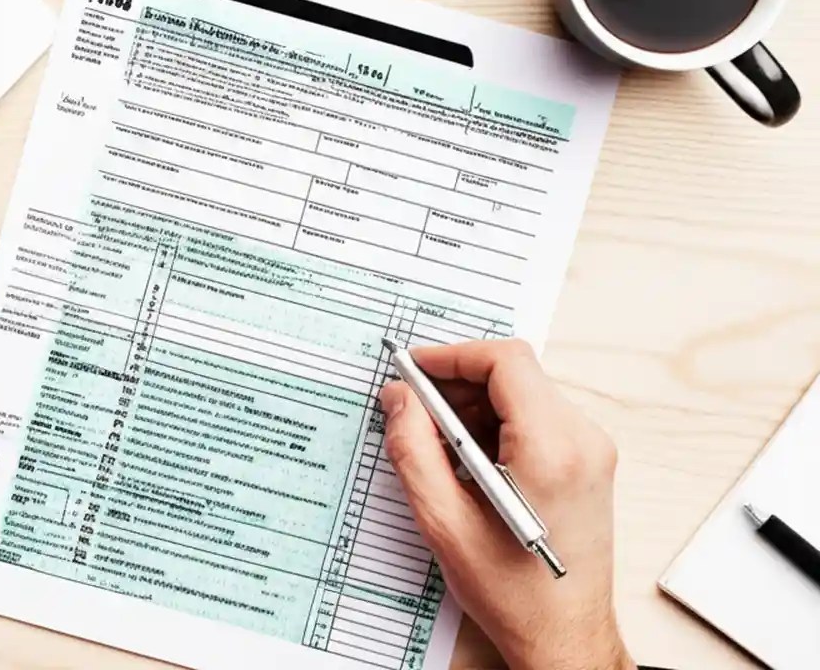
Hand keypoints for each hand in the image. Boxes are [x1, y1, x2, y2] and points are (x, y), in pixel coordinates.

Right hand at [379, 341, 632, 669]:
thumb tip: (400, 399)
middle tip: (413, 410)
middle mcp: (583, 440)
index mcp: (552, 449)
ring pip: (524, 394)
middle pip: (515, 374)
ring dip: (475, 406)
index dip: (452, 356)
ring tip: (436, 444)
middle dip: (458, 383)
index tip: (413, 369)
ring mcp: (591, 450)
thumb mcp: (445, 521)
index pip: (505, 362)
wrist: (565, 635)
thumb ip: (414, 450)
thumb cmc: (514, 592)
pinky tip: (466, 460)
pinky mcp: (588, 462)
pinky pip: (537, 418)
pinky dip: (496, 424)